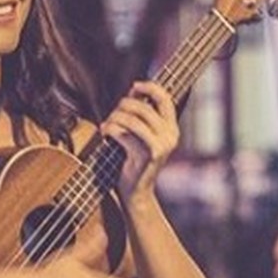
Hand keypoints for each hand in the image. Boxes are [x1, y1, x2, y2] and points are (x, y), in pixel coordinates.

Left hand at [101, 82, 178, 205]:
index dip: (150, 88)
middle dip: (124, 105)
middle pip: (145, 108)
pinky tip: (104, 131)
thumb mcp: (142, 135)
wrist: (136, 191)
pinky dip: (111, 129)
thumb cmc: (135, 159)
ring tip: (107, 122)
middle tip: (114, 112)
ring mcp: (160, 147)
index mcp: (172, 129)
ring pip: (133, 120)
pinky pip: (124, 134)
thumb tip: (134, 90)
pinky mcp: (146, 156)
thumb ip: (142, 114)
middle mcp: (170, 137)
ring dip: (115, 117)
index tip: (134, 86)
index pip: (166, 99)